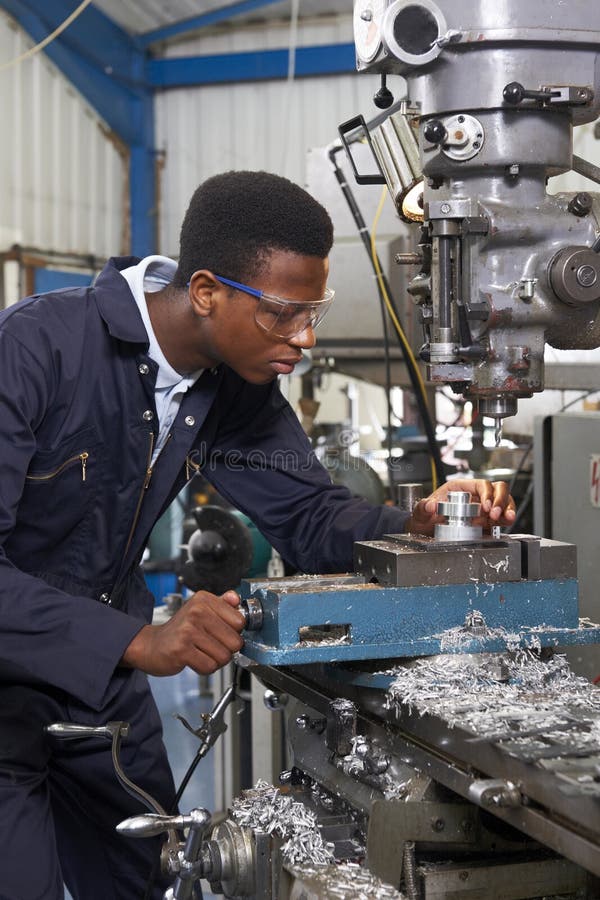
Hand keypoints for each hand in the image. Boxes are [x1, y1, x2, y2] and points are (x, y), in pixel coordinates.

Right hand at [121, 590, 244, 675]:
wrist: (150, 645)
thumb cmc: (179, 630)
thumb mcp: (199, 610)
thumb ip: (221, 604)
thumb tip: (236, 598)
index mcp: (203, 600)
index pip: (240, 620)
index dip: (235, 632)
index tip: (223, 633)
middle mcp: (196, 612)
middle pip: (235, 641)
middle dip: (227, 650)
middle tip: (212, 646)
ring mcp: (188, 630)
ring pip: (224, 656)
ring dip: (216, 660)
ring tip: (202, 653)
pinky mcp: (181, 650)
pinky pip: (209, 667)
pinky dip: (205, 668)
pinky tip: (195, 660)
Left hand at [407, 479, 516, 536]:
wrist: (425, 532)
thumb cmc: (424, 518)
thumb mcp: (420, 513)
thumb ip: (422, 508)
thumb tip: (430, 505)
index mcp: (460, 488)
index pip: (481, 484)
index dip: (487, 493)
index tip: (485, 506)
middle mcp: (474, 496)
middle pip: (498, 489)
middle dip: (500, 500)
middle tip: (495, 514)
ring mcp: (482, 508)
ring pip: (504, 501)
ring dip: (508, 509)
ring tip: (507, 519)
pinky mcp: (486, 521)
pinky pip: (502, 516)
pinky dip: (507, 519)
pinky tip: (506, 522)